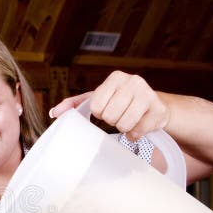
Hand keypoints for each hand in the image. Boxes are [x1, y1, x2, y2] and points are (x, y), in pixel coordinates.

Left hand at [49, 71, 169, 140]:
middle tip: (118, 116)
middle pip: (110, 116)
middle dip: (111, 121)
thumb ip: (75, 104)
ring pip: (124, 124)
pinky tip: (138, 126)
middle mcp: (133, 81)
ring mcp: (148, 94)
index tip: (105, 110)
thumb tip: (54, 113)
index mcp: (115, 78)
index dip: (99, 114)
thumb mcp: (98, 98)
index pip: (96, 106)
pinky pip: (138, 131)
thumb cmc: (121, 101)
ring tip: (128, 120)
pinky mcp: (159, 110)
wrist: (154, 105)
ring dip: (123, 128)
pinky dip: (135, 134)